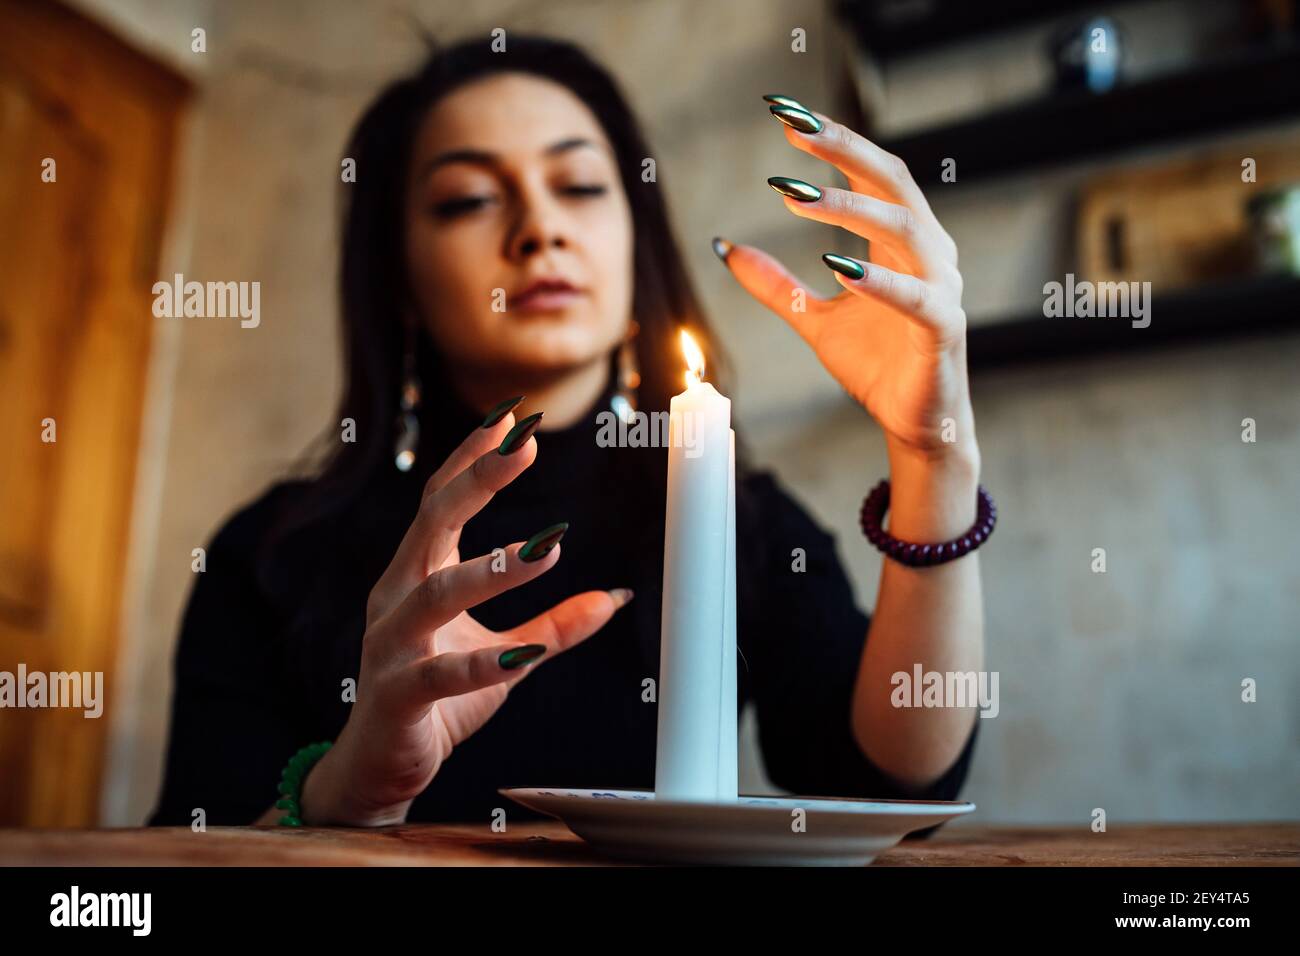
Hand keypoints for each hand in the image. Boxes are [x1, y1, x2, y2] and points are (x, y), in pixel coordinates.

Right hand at [299, 412, 629, 825]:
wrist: (382, 766)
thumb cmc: (439, 700)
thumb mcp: (506, 656)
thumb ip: (554, 627)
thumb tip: (617, 599)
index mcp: (417, 575)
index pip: (441, 501)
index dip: (474, 458)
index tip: (512, 418)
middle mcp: (396, 597)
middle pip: (433, 523)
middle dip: (478, 480)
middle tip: (523, 444)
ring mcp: (391, 645)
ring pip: (436, 594)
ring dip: (492, 570)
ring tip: (548, 551)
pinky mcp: (398, 695)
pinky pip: (440, 674)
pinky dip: (483, 665)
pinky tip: (526, 658)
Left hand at [721, 99, 976, 468]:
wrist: (914, 423)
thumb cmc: (876, 364)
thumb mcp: (812, 317)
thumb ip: (775, 284)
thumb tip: (724, 247)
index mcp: (901, 240)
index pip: (871, 173)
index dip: (831, 142)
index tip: (784, 115)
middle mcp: (927, 251)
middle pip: (892, 180)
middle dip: (843, 149)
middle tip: (793, 128)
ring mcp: (941, 288)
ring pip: (904, 228)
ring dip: (850, 208)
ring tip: (798, 196)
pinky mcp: (942, 329)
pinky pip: (915, 297)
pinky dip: (879, 280)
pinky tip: (838, 266)